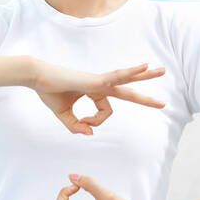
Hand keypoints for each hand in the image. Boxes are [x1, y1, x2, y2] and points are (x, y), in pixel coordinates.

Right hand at [29, 58, 165, 135]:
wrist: (36, 78)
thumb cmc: (49, 92)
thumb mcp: (64, 115)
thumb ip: (76, 125)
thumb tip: (90, 133)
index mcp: (93, 91)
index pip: (105, 113)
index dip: (94, 122)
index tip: (83, 124)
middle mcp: (99, 84)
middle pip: (127, 91)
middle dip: (144, 97)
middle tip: (163, 103)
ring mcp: (98, 80)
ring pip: (127, 79)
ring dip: (145, 76)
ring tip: (162, 71)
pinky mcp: (95, 80)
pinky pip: (117, 76)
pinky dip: (130, 72)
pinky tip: (143, 67)